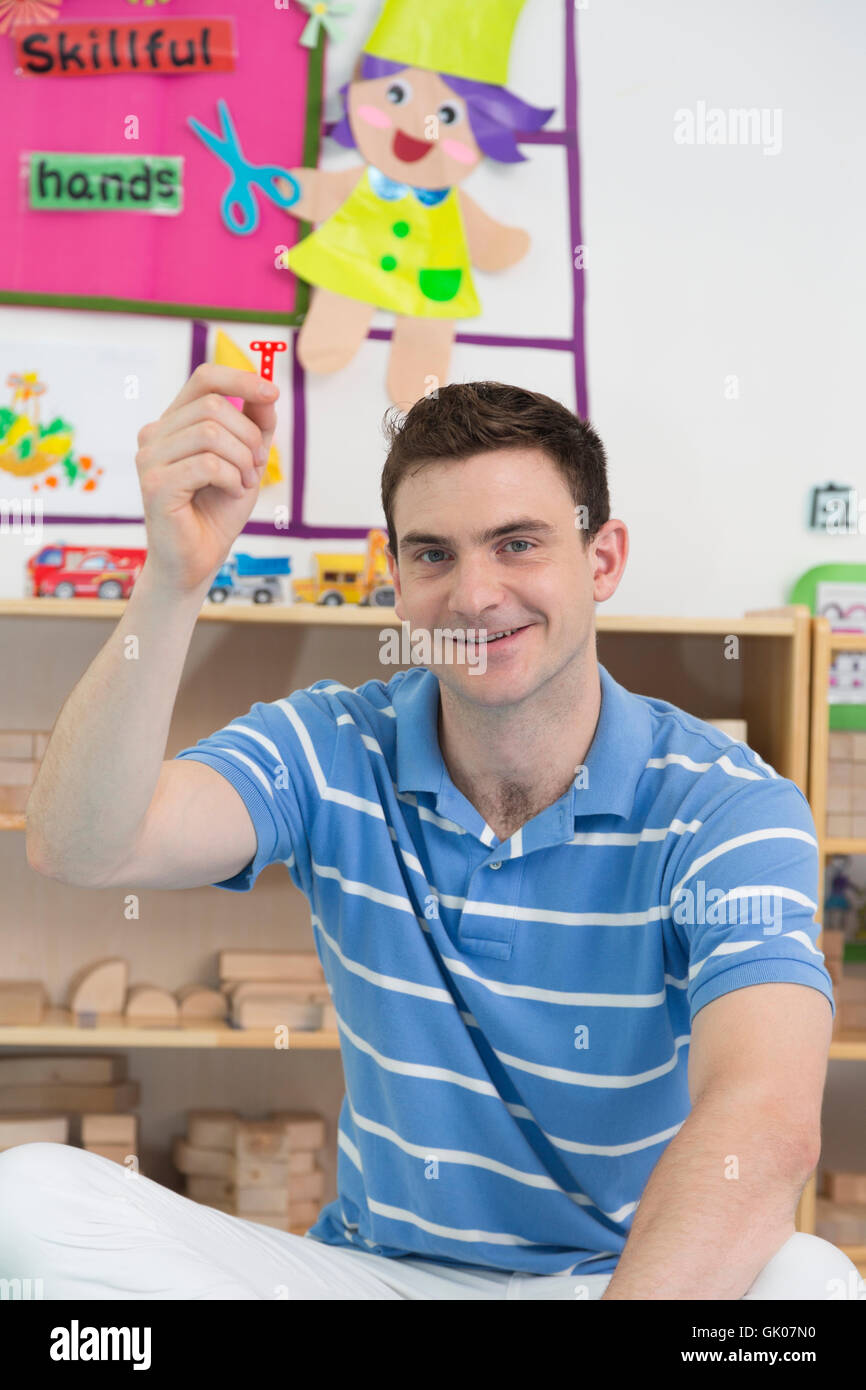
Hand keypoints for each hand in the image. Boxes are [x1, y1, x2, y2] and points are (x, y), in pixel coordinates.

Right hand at [135, 363, 278, 596]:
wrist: (197, 559)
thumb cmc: (217, 510)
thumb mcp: (246, 460)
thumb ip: (256, 425)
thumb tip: (267, 392)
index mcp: (173, 422)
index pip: (204, 378)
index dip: (241, 379)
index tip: (272, 392)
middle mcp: (154, 434)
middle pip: (213, 406)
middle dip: (248, 435)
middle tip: (256, 466)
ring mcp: (149, 458)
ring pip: (210, 433)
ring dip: (242, 461)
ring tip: (244, 483)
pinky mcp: (154, 484)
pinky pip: (207, 464)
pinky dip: (232, 480)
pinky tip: (232, 494)